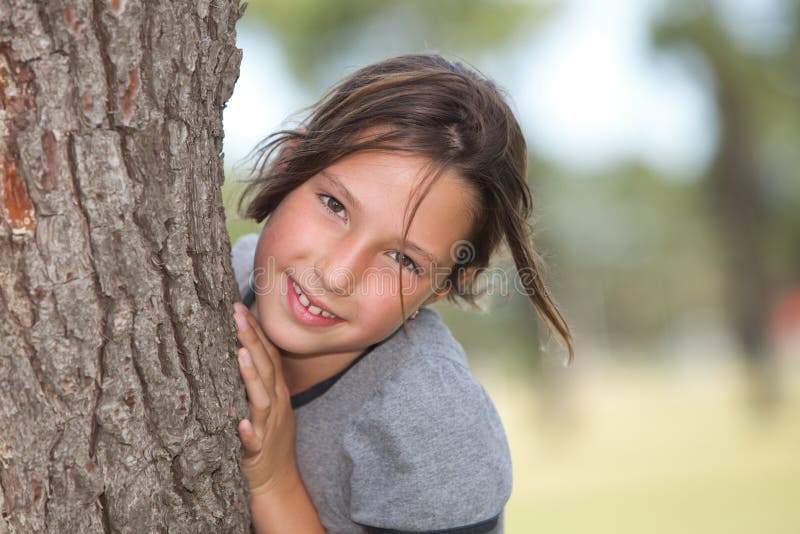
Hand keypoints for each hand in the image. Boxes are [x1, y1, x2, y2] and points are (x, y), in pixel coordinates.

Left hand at [233, 302, 298, 496]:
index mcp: (276, 391)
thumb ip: (260, 377)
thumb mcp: (269, 402)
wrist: (278, 481)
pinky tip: (241, 423)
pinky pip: (254, 442)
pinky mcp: (258, 452)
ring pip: (261, 399)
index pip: (269, 354)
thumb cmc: (268, 438)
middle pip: (266, 368)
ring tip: (240, 354)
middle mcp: (275, 405)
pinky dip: (248, 432)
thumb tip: (243, 346)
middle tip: (237, 315)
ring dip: (252, 376)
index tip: (240, 307)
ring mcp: (268, 427)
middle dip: (252, 340)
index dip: (257, 331)